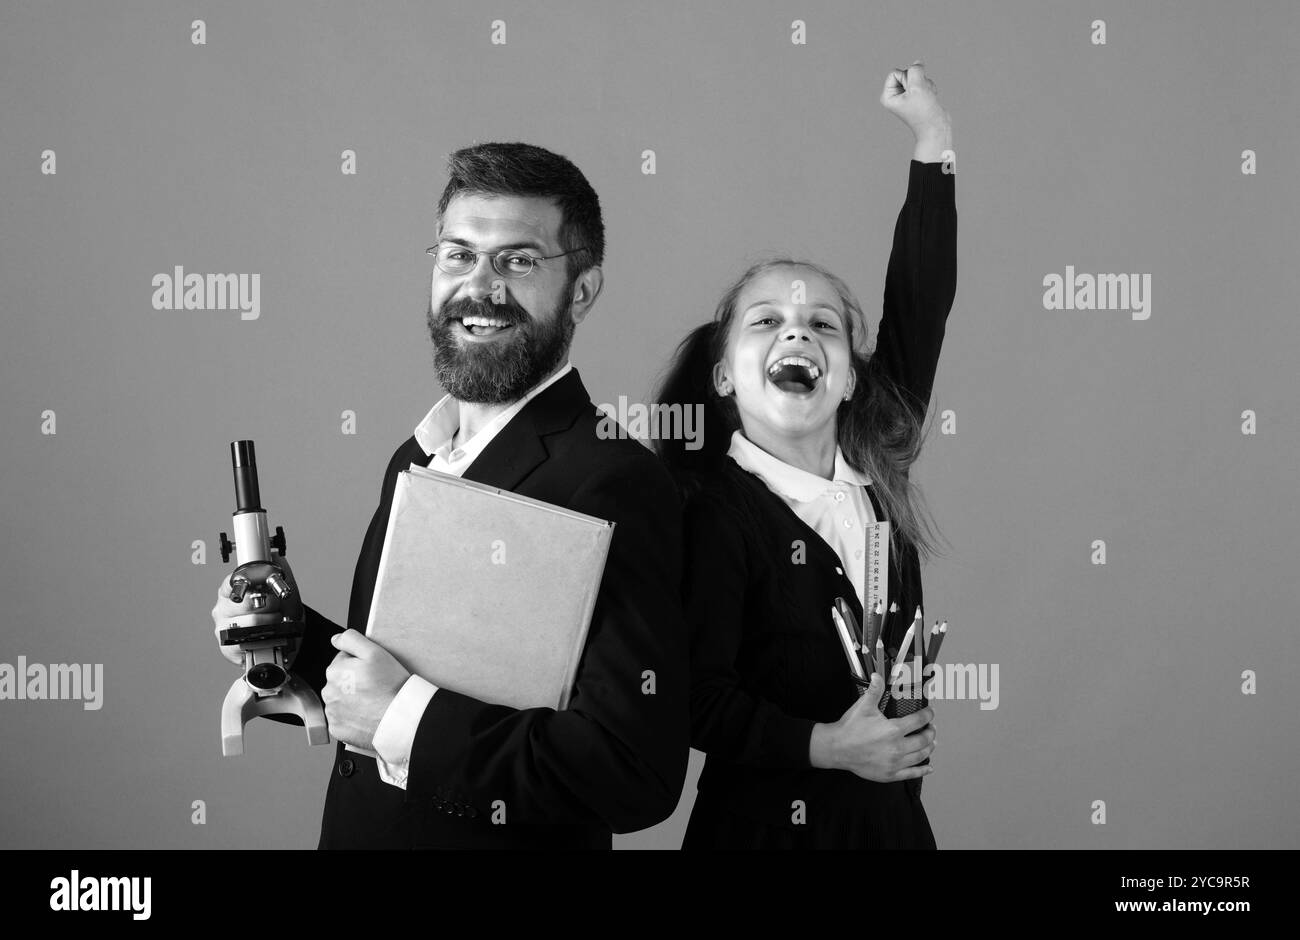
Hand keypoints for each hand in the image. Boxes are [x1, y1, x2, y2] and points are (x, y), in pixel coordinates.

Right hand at [211, 552, 303, 666]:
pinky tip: (269, 637)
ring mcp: (223, 629)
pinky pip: (246, 644)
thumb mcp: (281, 585)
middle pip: (244, 604)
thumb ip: (276, 566)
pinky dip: (265, 640)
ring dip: (270, 623)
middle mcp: (223, 609)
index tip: (262, 587)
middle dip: (268, 604)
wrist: (286, 634)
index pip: (232, 583)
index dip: (250, 584)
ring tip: (276, 622)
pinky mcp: (228, 648)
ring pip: (249, 624)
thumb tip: (272, 554)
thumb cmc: (279, 609)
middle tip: (277, 606)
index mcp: (230, 590)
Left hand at [321, 629, 410, 751]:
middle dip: (353, 683)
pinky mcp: (337, 730)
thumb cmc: (390, 685)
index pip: (343, 661)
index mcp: (334, 671)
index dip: (359, 664)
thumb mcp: (375, 652)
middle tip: (374, 687)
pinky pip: (342, 720)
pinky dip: (351, 718)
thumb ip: (351, 640)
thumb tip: (335, 639)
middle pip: (340, 682)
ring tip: (372, 702)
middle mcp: (328, 692)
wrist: (400, 718)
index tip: (372, 672)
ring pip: (340, 701)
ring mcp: (332, 713)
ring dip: (351, 700)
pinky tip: (366, 715)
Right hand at [809, 672, 935, 782]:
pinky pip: (912, 773)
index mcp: (893, 730)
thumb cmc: (850, 729)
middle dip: (930, 732)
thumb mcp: (863, 706)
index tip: (930, 712)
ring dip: (929, 748)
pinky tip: (928, 766)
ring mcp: (894, 762)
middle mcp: (897, 747)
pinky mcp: (890, 774)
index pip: (919, 721)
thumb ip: (874, 690)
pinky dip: (922, 770)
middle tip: (931, 728)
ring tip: (931, 743)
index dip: (928, 715)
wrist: (837, 748)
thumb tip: (878, 676)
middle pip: (924, 740)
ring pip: (920, 756)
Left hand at [880, 61, 951, 145]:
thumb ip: (915, 70)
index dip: (907, 78)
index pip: (895, 72)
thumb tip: (917, 63)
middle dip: (917, 81)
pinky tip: (930, 99)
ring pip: (917, 76)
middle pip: (907, 72)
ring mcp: (907, 95)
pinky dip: (930, 88)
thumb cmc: (924, 111)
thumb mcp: (917, 86)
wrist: (936, 128)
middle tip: (920, 96)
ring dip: (925, 84)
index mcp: (888, 96)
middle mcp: (895, 95)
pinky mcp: (918, 95)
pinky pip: (924, 81)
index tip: (911, 93)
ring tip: (926, 98)